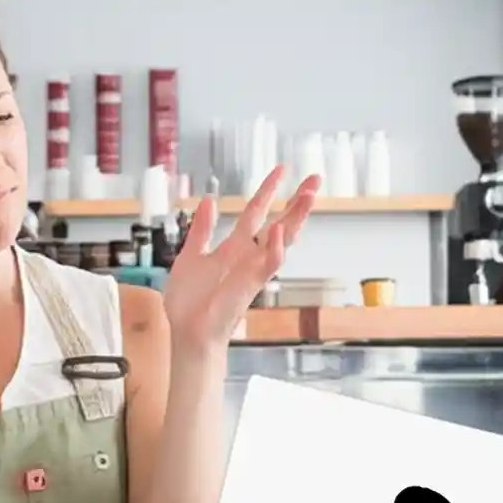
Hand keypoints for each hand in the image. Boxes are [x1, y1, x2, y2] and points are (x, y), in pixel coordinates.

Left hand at [162, 165, 320, 349]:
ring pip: (281, 240)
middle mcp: (248, 257)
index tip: (282, 169)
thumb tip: (209, 201)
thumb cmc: (190, 303)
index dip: (268, 190)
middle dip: (297, 202)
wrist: (187, 332)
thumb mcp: (191, 256)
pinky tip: (279, 230)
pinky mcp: (249, 286)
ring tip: (308, 196)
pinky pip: (267, 265)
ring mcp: (252, 270)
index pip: (256, 212)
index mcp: (234, 248)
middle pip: (280, 223)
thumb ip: (202, 230)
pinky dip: (275, 249)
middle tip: (315, 179)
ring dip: (295, 218)